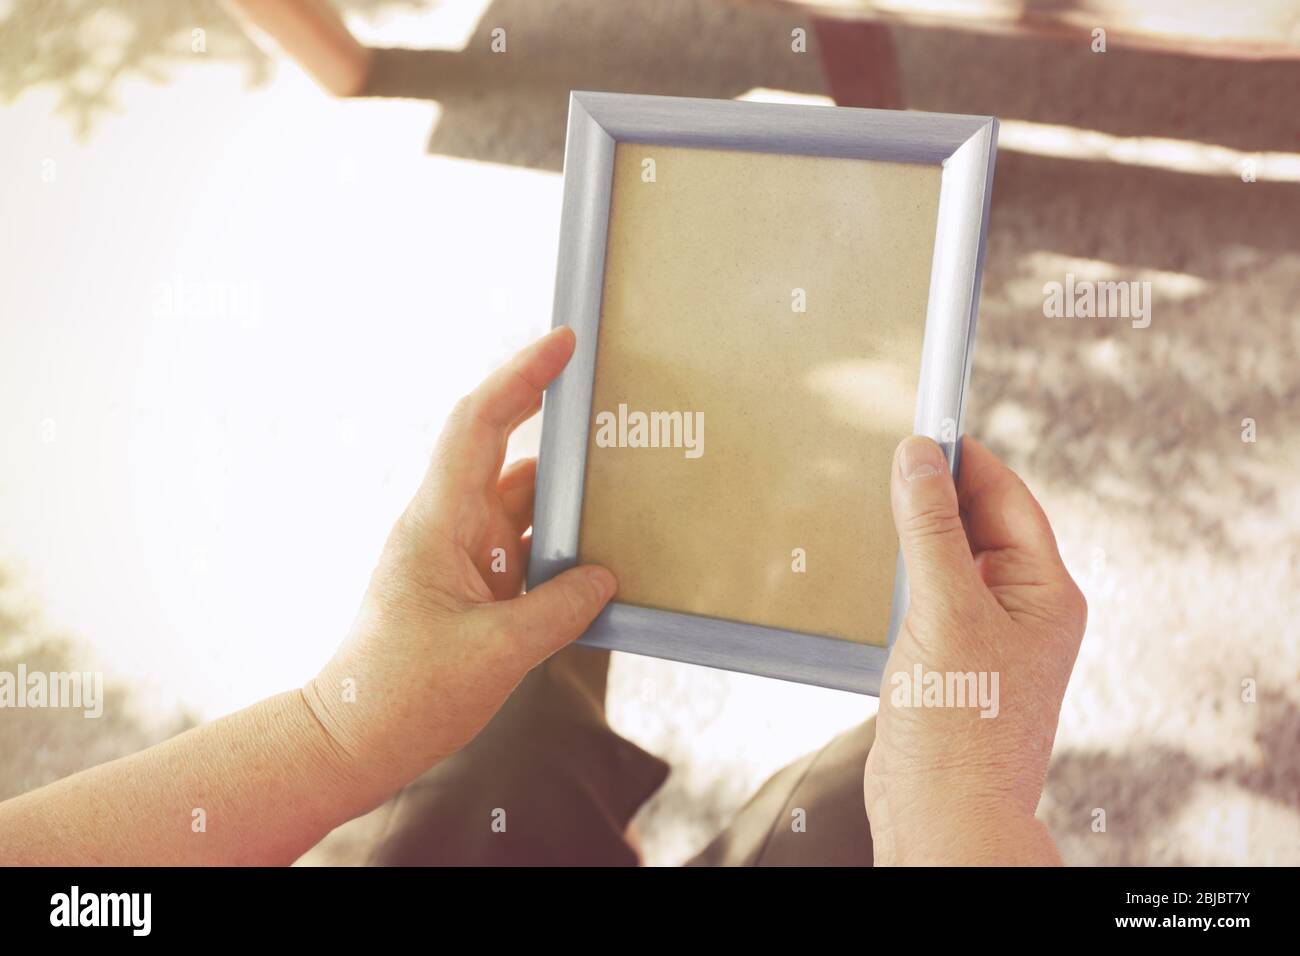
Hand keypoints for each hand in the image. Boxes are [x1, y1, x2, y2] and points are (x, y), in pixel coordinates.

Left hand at [304, 327, 617, 794]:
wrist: (356, 737)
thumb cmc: (405, 693)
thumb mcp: (495, 654)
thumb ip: (558, 610)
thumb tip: (604, 578)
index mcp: (439, 521)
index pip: (480, 424)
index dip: (521, 376)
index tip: (564, 343)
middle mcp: (450, 525)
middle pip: (507, 450)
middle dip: (554, 419)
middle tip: (610, 396)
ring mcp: (463, 555)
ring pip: (523, 501)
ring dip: (567, 493)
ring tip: (624, 480)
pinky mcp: (476, 586)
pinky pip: (528, 546)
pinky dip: (563, 544)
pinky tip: (604, 553)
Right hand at [864, 436, 1086, 864]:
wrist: (943, 815)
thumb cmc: (959, 726)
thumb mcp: (942, 609)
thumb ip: (930, 528)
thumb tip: (918, 456)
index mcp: (1046, 592)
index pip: (1009, 498)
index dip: (966, 459)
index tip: (924, 426)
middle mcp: (1025, 610)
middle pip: (982, 524)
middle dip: (938, 494)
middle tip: (890, 463)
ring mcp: (991, 637)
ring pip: (955, 560)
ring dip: (921, 536)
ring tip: (881, 511)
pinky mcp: (957, 661)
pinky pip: (936, 596)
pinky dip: (909, 575)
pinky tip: (881, 572)